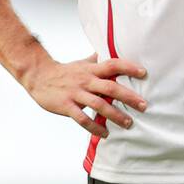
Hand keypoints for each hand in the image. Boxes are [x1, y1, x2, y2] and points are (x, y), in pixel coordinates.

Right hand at [22, 53, 147, 140]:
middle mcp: (86, 80)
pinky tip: (105, 133)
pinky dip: (95, 127)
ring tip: (128, 123)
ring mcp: (76, 93)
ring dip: (115, 115)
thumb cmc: (65, 71)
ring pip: (99, 105)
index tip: (144, 73)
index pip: (112, 64)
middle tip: (144, 106)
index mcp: (91, 69)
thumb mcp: (82, 63)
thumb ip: (97, 60)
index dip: (128, 67)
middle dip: (128, 97)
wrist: (39, 76)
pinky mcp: (66, 106)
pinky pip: (82, 119)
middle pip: (110, 87)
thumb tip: (111, 50)